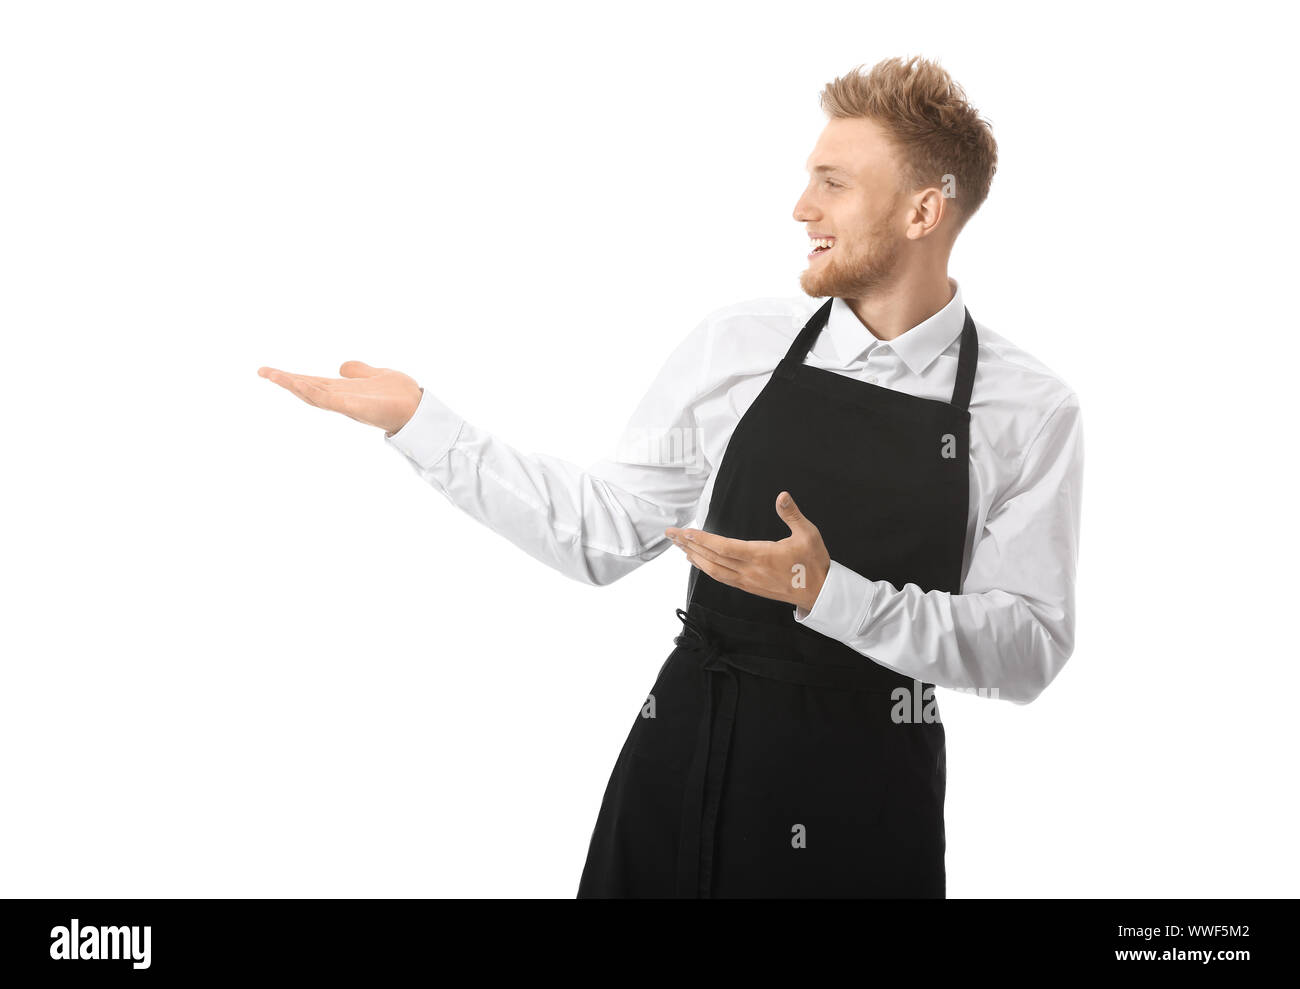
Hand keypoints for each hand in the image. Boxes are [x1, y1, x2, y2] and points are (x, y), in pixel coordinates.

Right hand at [257, 361, 423, 435]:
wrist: (419, 409)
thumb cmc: (400, 395)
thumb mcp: (376, 374)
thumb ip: (358, 371)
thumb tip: (342, 367)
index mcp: (343, 391)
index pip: (312, 383)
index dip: (291, 377)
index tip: (269, 371)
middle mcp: (340, 399)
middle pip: (307, 389)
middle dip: (284, 381)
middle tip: (262, 371)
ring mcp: (345, 405)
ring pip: (312, 395)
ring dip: (292, 385)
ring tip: (272, 375)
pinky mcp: (354, 408)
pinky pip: (329, 401)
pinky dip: (313, 393)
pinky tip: (299, 383)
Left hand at [666, 491, 829, 611]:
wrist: (820, 593)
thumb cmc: (814, 564)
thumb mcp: (808, 534)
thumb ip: (792, 514)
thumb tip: (782, 496)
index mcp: (761, 556)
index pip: (724, 548)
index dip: (703, 540)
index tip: (686, 532)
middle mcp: (750, 571)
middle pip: (712, 559)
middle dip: (689, 546)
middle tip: (671, 534)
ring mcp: (748, 581)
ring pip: (713, 571)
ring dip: (694, 557)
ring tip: (679, 546)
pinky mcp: (749, 587)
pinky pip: (721, 577)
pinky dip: (706, 568)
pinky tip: (698, 561)